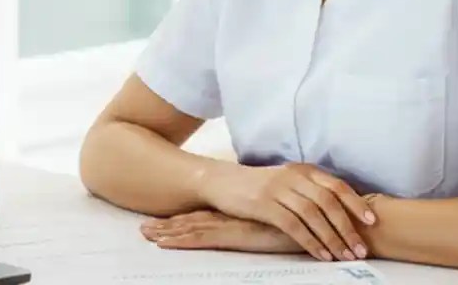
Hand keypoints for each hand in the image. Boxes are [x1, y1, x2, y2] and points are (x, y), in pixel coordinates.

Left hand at [141, 210, 303, 253]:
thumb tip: (261, 226)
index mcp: (239, 214)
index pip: (205, 216)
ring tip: (144, 234)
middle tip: (143, 230)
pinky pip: (201, 238)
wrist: (315, 218)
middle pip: (192, 220)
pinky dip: (180, 240)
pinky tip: (163, 243)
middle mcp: (230, 217)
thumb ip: (268, 223)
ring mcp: (230, 225)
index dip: (183, 220)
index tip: (161, 222)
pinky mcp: (234, 234)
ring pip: (190, 228)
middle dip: (167, 226)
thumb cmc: (302, 222)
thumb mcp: (279, 225)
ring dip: (167, 232)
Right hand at [197, 161, 374, 261]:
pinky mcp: (265, 205)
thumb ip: (310, 191)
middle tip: (360, 249)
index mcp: (303, 170)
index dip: (356, 203)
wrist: (222, 182)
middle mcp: (294, 176)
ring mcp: (279, 190)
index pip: (337, 185)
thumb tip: (341, 213)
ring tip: (344, 256)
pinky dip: (310, 241)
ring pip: (314, 215)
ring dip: (332, 238)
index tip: (372, 221)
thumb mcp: (287, 181)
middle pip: (329, 202)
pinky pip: (294, 225)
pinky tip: (320, 254)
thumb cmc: (258, 186)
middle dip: (348, 228)